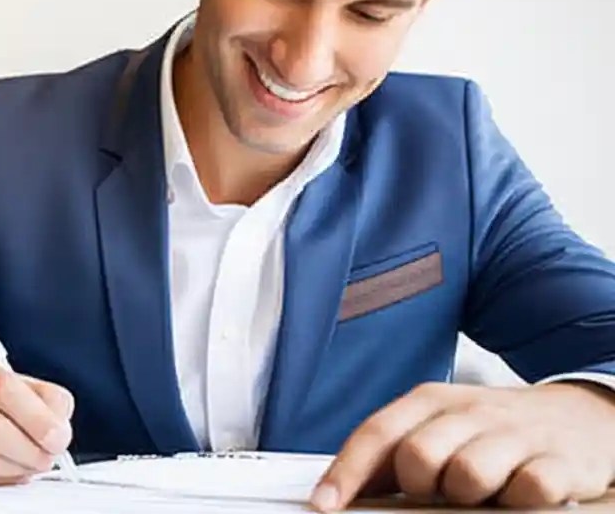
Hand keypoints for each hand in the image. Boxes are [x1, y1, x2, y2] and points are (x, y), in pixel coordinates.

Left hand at [311, 382, 614, 510]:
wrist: (578, 417)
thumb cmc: (493, 431)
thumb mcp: (440, 427)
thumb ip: (395, 454)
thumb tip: (342, 490)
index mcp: (431, 401)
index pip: (377, 433)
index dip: (347, 471)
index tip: (325, 503)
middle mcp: (470, 411)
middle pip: (418, 456)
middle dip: (419, 485)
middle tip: (438, 491)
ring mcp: (515, 435)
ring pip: (468, 475)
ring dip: (469, 496)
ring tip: (481, 492)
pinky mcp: (558, 462)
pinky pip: (525, 489)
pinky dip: (517, 499)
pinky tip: (518, 494)